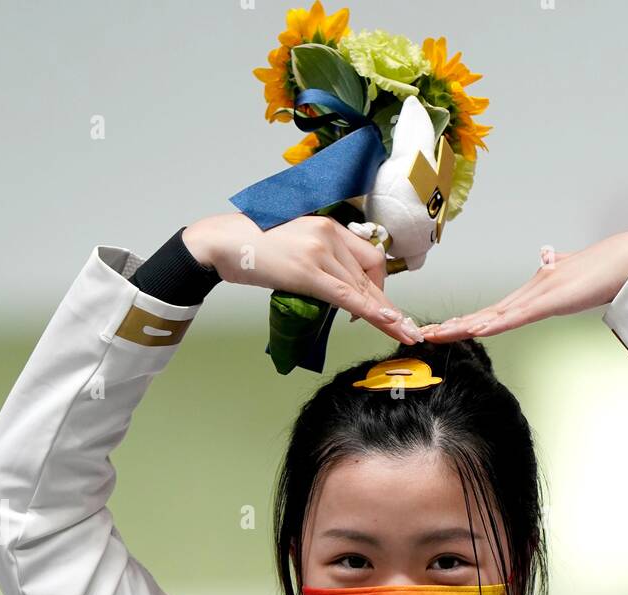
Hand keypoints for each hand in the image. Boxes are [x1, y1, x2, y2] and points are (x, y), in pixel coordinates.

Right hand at [182, 213, 424, 345]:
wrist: (222, 241)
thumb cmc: (253, 247)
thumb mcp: (295, 245)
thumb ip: (319, 259)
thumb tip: (334, 286)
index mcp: (328, 226)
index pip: (369, 256)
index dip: (378, 285)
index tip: (382, 307)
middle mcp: (329, 235)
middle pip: (372, 274)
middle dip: (388, 306)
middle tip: (404, 329)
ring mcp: (320, 252)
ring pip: (363, 288)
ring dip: (386, 315)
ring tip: (405, 335)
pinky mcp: (308, 272)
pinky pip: (347, 296)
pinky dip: (370, 312)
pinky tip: (388, 323)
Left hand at [418, 229, 627, 340]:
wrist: (626, 259)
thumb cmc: (605, 268)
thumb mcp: (575, 274)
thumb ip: (561, 269)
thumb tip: (551, 260)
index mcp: (534, 291)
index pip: (493, 311)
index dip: (468, 320)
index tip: (446, 328)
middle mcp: (529, 292)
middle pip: (484, 313)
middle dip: (454, 325)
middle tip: (424, 333)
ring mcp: (537, 295)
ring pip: (492, 315)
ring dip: (463, 326)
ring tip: (437, 334)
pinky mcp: (549, 300)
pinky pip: (515, 316)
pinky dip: (493, 323)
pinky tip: (475, 329)